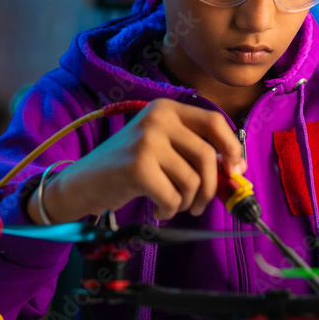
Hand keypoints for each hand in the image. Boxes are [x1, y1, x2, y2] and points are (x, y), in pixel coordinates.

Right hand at [28, 99, 244, 222]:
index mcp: (167, 109)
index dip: (232, 149)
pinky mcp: (138, 166)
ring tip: (172, 205)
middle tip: (200, 204)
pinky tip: (158, 210)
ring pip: (193, 180)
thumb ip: (195, 153)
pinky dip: (170, 210)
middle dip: (210, 187)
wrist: (81, 184)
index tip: (235, 171)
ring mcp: (147, 140)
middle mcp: (158, 118)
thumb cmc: (128, 169)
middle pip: (208, 156)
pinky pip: (173, 196)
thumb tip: (237, 171)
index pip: (215, 123)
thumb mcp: (163, 150)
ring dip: (187, 201)